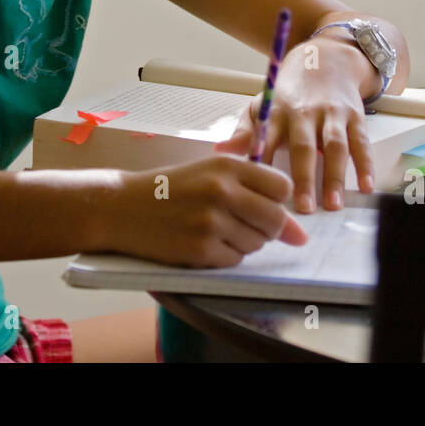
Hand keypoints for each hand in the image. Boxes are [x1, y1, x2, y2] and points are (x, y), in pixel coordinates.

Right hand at [101, 157, 308, 267]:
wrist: (123, 207)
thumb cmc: (171, 188)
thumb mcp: (209, 174)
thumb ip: (254, 193)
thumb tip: (301, 236)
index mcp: (227, 165)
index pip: (282, 187)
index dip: (276, 200)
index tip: (259, 202)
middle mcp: (222, 191)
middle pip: (275, 219)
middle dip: (266, 227)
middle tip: (240, 222)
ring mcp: (211, 222)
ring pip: (257, 242)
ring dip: (244, 241)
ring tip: (215, 228)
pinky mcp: (200, 250)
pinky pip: (235, 260)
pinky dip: (226, 255)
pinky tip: (204, 242)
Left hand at [214, 41, 374, 212]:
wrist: (325, 61)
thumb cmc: (288, 94)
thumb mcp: (262, 105)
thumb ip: (244, 131)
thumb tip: (219, 152)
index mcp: (277, 113)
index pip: (268, 140)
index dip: (265, 163)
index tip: (262, 191)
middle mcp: (305, 113)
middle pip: (304, 146)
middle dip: (304, 177)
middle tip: (305, 208)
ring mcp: (332, 114)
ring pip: (335, 146)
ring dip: (335, 176)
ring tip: (334, 204)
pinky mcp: (355, 117)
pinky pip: (361, 142)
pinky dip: (365, 165)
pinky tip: (366, 186)